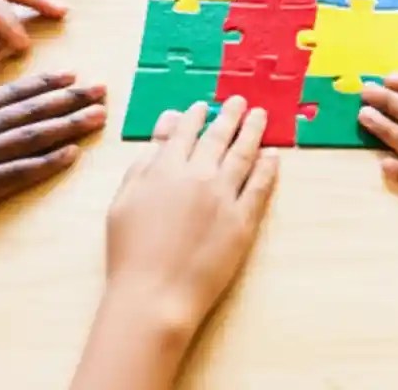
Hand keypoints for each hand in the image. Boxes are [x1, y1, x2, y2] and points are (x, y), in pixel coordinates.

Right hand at [0, 69, 105, 227]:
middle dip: (72, 100)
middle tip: (106, 90)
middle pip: (33, 111)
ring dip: (69, 126)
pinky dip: (47, 163)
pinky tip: (72, 154)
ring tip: (99, 116)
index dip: (48, 83)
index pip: (15, 93)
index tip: (75, 74)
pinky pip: (18, 174)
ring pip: (33, 137)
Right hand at [105, 98, 277, 328]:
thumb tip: (162, 133)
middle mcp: (198, 175)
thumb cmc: (130, 252)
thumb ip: (143, 165)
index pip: (183, 132)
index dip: (194, 116)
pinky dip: (269, 167)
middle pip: (218, 136)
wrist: (155, 294)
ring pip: (244, 154)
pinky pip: (261, 186)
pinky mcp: (244, 220)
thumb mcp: (123, 201)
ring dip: (253, 131)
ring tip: (261, 116)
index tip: (202, 106)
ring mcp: (224, 196)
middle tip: (240, 101)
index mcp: (165, 168)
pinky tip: (274, 155)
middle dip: (229, 115)